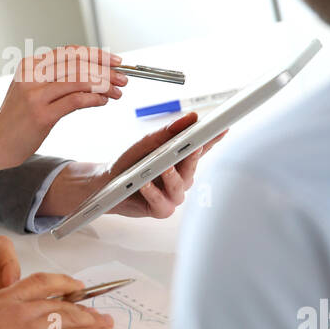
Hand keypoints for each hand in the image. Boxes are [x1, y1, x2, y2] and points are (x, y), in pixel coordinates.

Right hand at [0, 46, 127, 169]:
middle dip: (106, 70)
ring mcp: (35, 95)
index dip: (96, 54)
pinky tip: (103, 101)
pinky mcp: (41, 115)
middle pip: (78, 63)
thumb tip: (95, 74)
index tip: (115, 61)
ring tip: (117, 92)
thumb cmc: (19, 118)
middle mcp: (32, 75)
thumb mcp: (34, 90)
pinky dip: (94, 99)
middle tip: (124, 78)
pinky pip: (75, 101)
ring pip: (79, 80)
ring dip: (104, 85)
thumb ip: (58, 79)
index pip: (70, 51)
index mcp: (31, 65)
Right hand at [0, 271, 114, 328]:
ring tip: (106, 325)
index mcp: (4, 298)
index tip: (75, 286)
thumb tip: (11, 323)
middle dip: (84, 309)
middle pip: (62, 304)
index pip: (41, 282)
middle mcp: (22, 309)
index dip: (63, 283)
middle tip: (96, 313)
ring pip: (72, 320)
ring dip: (94, 322)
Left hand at [39, 113, 225, 220]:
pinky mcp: (160, 209)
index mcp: (180, 160)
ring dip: (173, 177)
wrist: (106, 183)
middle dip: (194, 157)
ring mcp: (172, 195)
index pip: (201, 148)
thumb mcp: (146, 142)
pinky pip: (162, 203)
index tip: (223, 128)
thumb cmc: (129, 162)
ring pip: (179, 187)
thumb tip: (190, 118)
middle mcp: (180, 178)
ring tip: (165, 167)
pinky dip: (154, 193)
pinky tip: (146, 184)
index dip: (214, 139)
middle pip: (192, 168)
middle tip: (195, 146)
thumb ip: (167, 132)